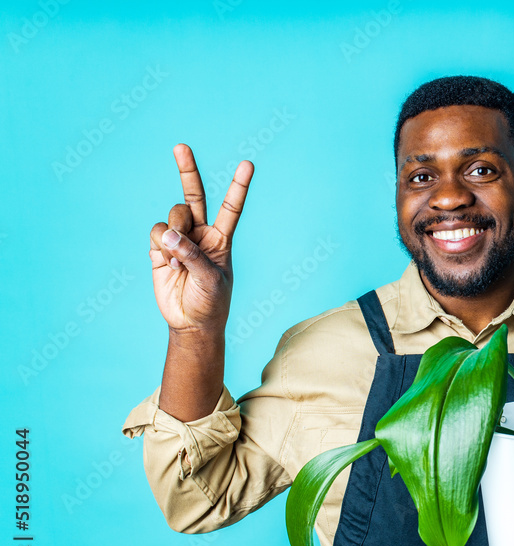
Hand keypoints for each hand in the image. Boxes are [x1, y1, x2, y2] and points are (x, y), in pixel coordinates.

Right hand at [149, 144, 253, 334]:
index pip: (232, 207)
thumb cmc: (210, 302)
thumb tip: (169, 236)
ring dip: (173, 235)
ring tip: (178, 262)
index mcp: (222, 238)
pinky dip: (160, 246)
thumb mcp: (210, 280)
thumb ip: (192, 256)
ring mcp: (179, 239)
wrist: (191, 322)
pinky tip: (168, 264)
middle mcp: (200, 233)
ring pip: (172, 216)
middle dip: (187, 170)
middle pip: (193, 195)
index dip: (239, 186)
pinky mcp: (159, 249)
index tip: (248, 164)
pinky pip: (155, 233)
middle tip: (181, 146)